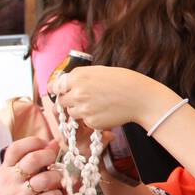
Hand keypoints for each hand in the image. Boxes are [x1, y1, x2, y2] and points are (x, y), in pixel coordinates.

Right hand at [0, 136, 65, 194]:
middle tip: (54, 163)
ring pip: (47, 178)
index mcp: (5, 169)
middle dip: (50, 157)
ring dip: (57, 178)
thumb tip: (53, 142)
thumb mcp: (9, 177)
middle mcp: (10, 180)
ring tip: (56, 182)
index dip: (35, 142)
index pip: (17, 148)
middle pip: (34, 159)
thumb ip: (28, 160)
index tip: (46, 145)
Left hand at [52, 65, 168, 130]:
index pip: (55, 86)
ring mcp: (83, 109)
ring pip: (72, 113)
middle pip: (61, 102)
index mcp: (78, 76)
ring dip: (79, 111)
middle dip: (69, 101)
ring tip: (97, 105)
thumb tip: (65, 84)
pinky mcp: (92, 122)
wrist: (140, 97)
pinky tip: (105, 112)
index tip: (58, 92)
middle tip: (83, 99)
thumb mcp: (98, 71)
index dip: (57, 90)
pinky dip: (92, 119)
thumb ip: (80, 77)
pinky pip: (85, 122)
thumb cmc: (123, 81)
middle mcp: (77, 93)